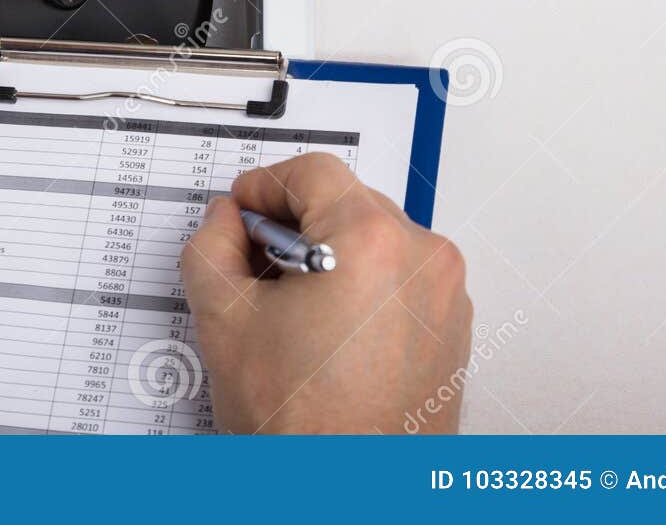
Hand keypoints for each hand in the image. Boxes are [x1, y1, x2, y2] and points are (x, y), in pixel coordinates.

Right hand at [181, 153, 472, 433]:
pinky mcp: (453, 329)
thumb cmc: (304, 426)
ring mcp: (446, 296)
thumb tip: (225, 221)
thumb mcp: (225, 320)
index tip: (243, 210)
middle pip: (348, 203)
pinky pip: (403, 281)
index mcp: (371, 242)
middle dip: (297, 226)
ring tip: (294, 310)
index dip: (266, 185)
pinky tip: (329, 334)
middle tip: (257, 265)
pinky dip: (366, 290)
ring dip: (332, 258)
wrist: (351, 497)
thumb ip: (212, 246)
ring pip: (377, 242)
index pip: (313, 172)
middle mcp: (422, 259)